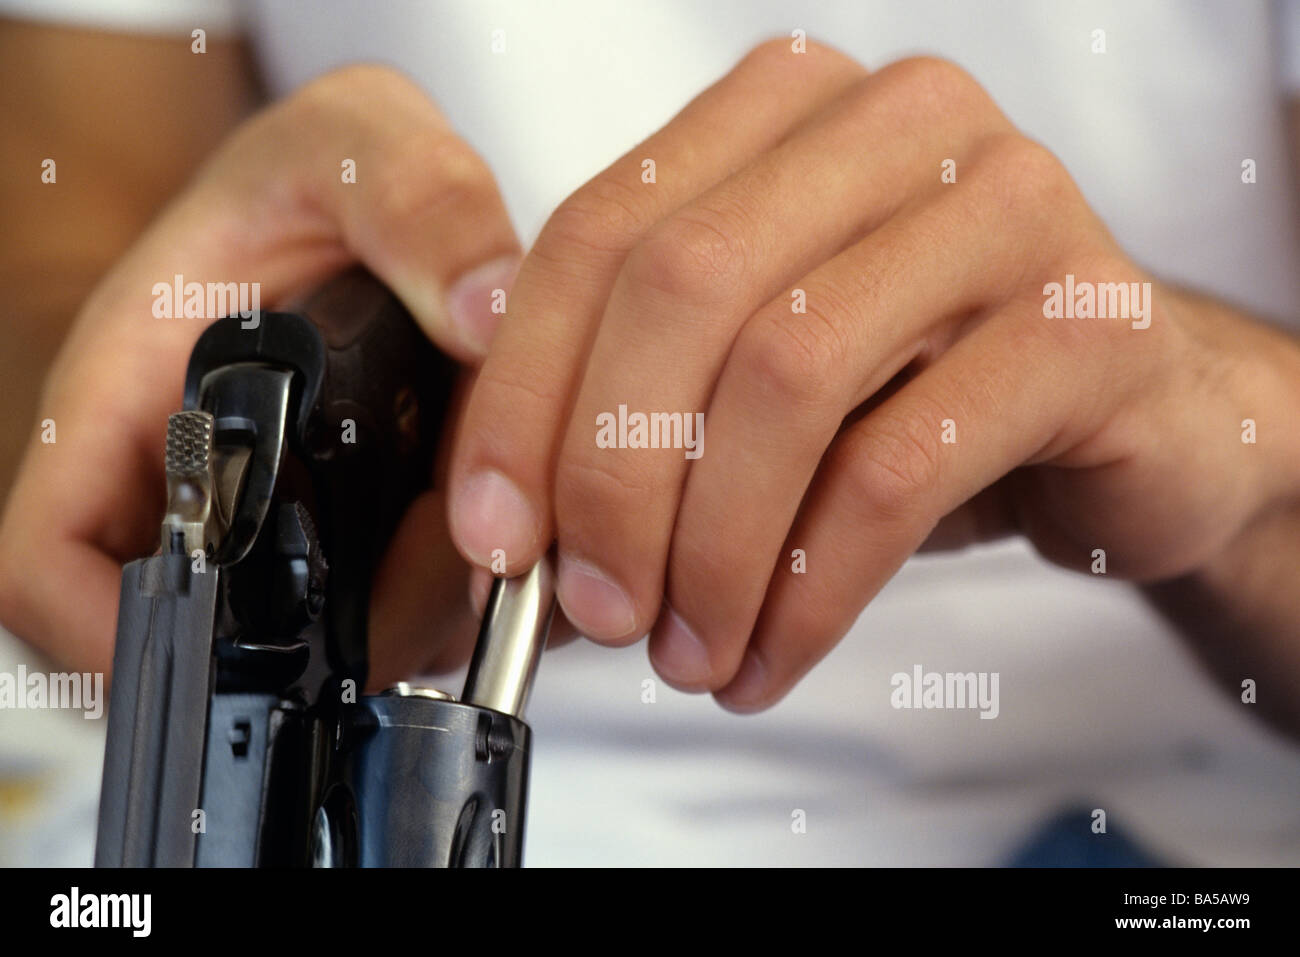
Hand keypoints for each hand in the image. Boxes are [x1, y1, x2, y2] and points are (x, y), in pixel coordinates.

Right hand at [0, 66, 522, 683]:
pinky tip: (510, 517)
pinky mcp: (368, 539)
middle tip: (439, 556)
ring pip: (328, 640)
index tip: (218, 650)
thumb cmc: (329, 169)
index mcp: (135, 393)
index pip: (51, 555)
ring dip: (422, 609)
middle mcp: (199, 477)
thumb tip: (486, 308)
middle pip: (213, 635)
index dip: (106, 632)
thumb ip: (417, 203)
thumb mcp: (361, 143)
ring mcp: (283, 522)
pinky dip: (468, 592)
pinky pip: (412, 615)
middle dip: (337, 628)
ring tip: (490, 511)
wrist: (379, 193)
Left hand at [446, 40, 1299, 710]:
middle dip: (612, 476)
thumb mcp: (753, 377)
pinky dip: (809, 586)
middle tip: (595, 609)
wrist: (1134, 416)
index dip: (523, 395)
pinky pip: (899, 468)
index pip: (600, 233)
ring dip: (709, 547)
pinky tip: (773, 651)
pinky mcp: (1086, 318)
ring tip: (687, 649)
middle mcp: (893, 126)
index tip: (493, 532)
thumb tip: (503, 529)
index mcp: (785, 111)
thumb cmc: (924, 389)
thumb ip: (630, 411)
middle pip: (682, 289)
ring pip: (787, 375)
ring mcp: (1004, 205)